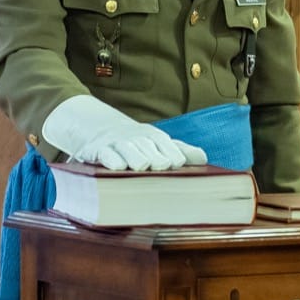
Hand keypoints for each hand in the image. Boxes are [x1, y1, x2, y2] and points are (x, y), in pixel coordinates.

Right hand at [42, 94, 206, 171]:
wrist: (100, 132)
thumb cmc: (137, 145)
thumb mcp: (158, 145)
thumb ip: (180, 151)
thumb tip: (203, 159)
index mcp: (153, 136)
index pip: (165, 143)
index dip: (172, 153)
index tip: (179, 163)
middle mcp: (135, 138)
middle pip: (147, 146)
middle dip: (155, 156)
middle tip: (162, 166)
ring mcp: (115, 143)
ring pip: (127, 149)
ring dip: (135, 157)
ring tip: (142, 166)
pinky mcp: (96, 150)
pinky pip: (104, 153)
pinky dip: (110, 159)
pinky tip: (117, 167)